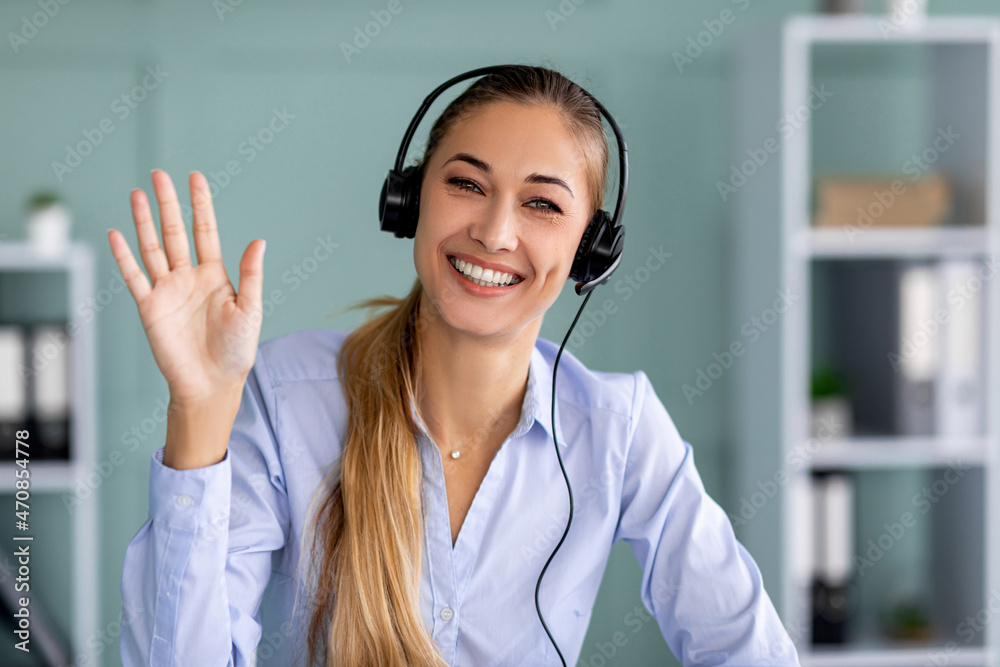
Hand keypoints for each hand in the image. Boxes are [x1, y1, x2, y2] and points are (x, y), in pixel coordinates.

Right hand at [107, 169, 265, 405]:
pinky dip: (124, 256)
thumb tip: (259, 240)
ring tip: (137, 194)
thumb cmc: (236, 350)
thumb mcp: (250, 309)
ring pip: (153, 248)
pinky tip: (117, 234)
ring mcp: (167, 291)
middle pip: (176, 232)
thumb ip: (250, 274)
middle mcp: (189, 278)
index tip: (195, 178)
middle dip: (168, 203)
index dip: (201, 205)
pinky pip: (134, 277)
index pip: (206, 231)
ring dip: (143, 222)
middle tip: (159, 174)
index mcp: (215, 275)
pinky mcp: (150, 308)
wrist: (212, 383)